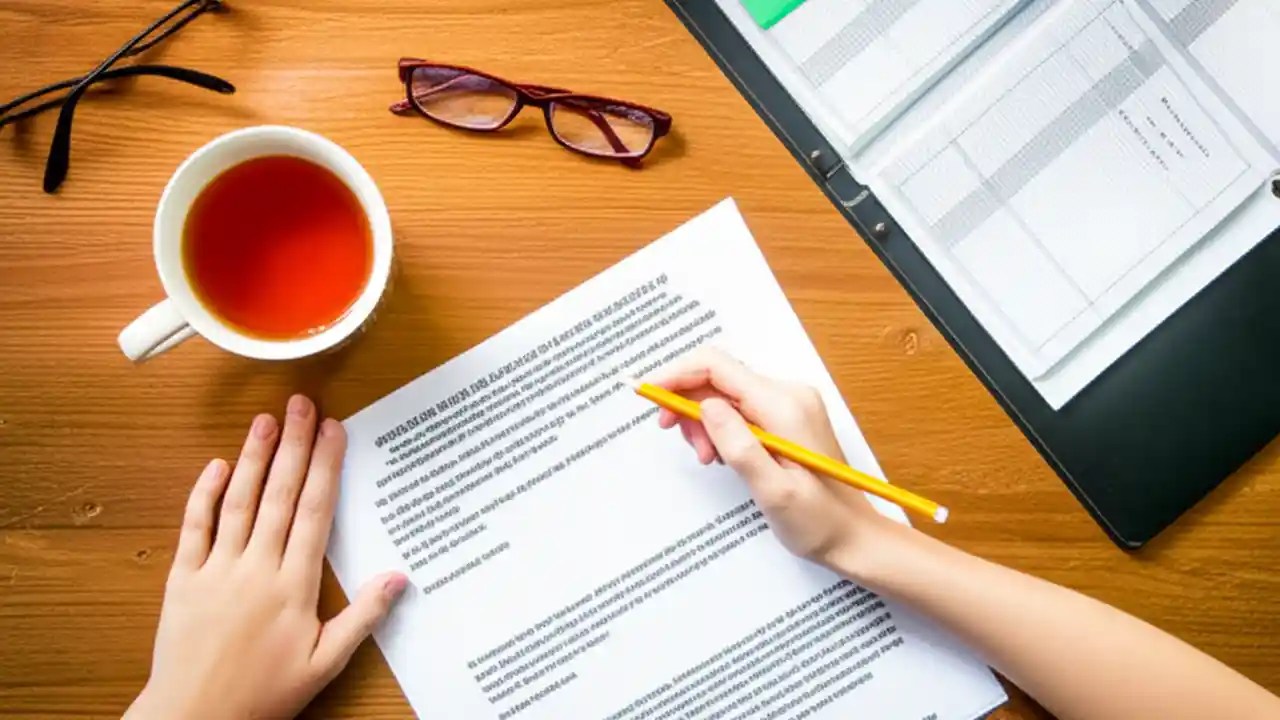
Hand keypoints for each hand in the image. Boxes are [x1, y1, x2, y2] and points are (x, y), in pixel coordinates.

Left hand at [125, 395, 408, 719]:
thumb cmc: (263, 695)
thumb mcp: (325, 664)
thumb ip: (362, 618)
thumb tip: (398, 578)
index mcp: (293, 586)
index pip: (314, 512)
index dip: (325, 467)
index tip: (333, 431)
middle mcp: (255, 569)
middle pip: (279, 495)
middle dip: (294, 445)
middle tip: (303, 404)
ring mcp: (216, 571)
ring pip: (238, 502)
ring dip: (253, 457)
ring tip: (266, 420)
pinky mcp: (182, 580)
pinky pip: (193, 528)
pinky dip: (204, 495)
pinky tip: (216, 466)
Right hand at [646, 348, 892, 571]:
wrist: (854, 536)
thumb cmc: (819, 521)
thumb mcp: (773, 491)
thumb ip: (739, 445)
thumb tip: (705, 406)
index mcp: (784, 406)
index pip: (717, 367)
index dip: (677, 376)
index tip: (649, 395)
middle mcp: (788, 394)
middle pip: (718, 378)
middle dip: (690, 407)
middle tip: (688, 446)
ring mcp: (789, 404)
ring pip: (726, 394)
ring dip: (705, 422)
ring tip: (709, 460)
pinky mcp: (786, 418)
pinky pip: (740, 408)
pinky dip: (722, 428)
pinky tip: (724, 456)